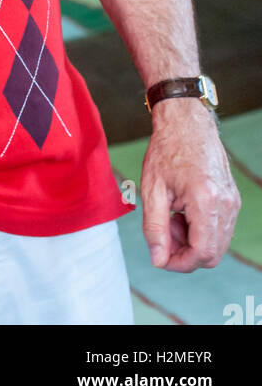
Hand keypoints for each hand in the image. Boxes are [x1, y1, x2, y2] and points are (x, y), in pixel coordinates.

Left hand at [141, 98, 240, 271]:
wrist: (185, 122)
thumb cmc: (166, 150)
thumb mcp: (152, 189)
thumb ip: (154, 228)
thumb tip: (158, 259)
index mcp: (206, 200)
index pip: (202, 253)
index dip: (180, 263)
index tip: (161, 257)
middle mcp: (226, 204)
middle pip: (212, 253)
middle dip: (185, 252)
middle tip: (164, 230)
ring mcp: (233, 202)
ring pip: (217, 243)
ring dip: (192, 241)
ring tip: (171, 216)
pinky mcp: (232, 199)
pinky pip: (220, 229)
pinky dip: (201, 229)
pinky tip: (182, 210)